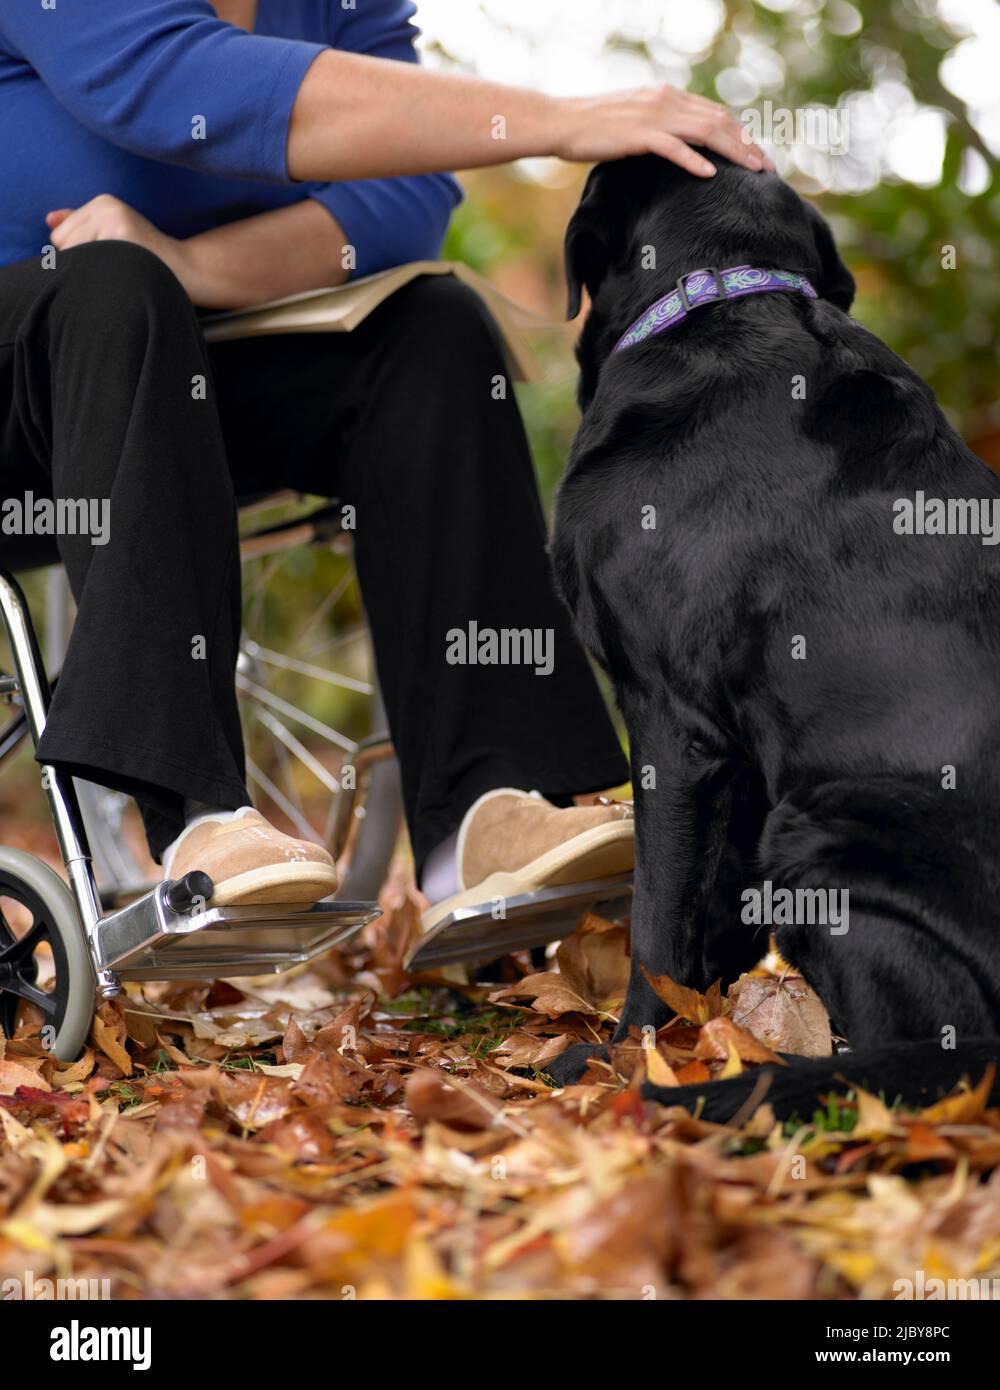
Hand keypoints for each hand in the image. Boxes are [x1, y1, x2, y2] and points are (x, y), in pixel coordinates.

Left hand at [45, 196, 204, 299]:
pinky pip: (88, 260)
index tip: (109, 255)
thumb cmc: (147, 255)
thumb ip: (81, 225)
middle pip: (62, 242)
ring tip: (119, 266)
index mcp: (102, 202)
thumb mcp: (114, 232)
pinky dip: (100, 272)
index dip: (80, 253)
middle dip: (83, 259)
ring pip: (73, 253)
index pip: (60, 235)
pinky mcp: (119, 233)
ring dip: (92, 267)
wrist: (184, 268)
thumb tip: (49, 220)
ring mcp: (112, 218)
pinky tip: (123, 269)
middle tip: (116, 262)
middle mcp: (104, 206)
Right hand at [553, 85, 773, 176]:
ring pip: (705, 132)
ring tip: (753, 171)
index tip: (757, 154)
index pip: (714, 113)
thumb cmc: (593, 128)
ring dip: (733, 152)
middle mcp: (666, 100)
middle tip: (767, 167)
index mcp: (667, 96)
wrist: (562, 122)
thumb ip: (657, 125)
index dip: (740, 133)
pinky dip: (694, 160)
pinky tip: (711, 174)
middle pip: (718, 121)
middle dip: (747, 144)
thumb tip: (676, 142)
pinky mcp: (638, 134)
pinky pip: (673, 147)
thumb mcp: (633, 119)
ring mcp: (653, 116)